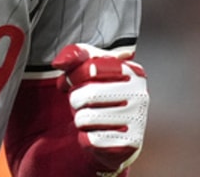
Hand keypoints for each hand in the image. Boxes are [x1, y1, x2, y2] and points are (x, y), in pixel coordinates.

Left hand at [52, 43, 147, 175]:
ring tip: (92, 118)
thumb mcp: (88, 67)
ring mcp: (137, 119)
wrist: (116, 132)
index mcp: (132, 70)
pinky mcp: (129, 143)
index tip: (75, 81)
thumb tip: (59, 62)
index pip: (90, 68)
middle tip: (83, 104)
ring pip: (86, 118)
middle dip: (76, 100)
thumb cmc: (100, 93)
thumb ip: (74, 55)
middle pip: (87, 95)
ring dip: (80, 120)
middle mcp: (140, 93)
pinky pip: (91, 139)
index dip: (74, 77)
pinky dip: (85, 138)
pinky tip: (96, 133)